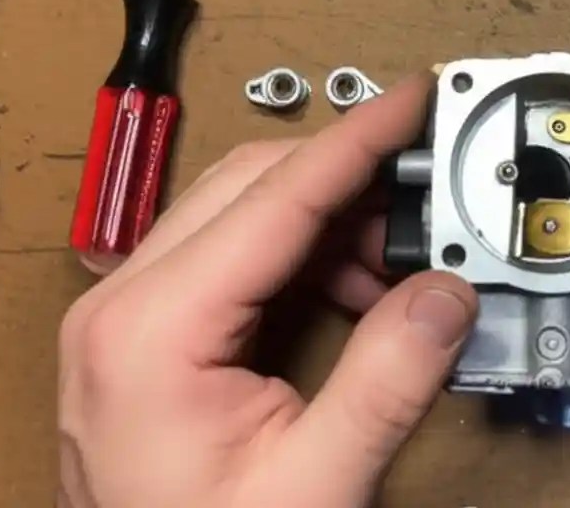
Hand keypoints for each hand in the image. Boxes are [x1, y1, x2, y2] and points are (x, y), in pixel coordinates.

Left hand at [58, 74, 477, 507]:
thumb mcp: (314, 483)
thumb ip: (388, 380)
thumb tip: (446, 292)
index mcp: (149, 330)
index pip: (273, 197)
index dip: (356, 141)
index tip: (413, 101)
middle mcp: (123, 306)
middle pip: (251, 187)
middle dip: (350, 180)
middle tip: (428, 189)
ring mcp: (130, 318)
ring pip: (243, 214)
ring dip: (330, 222)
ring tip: (400, 262)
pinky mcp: (149, 336)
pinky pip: (235, 258)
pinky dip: (304, 259)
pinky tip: (356, 292)